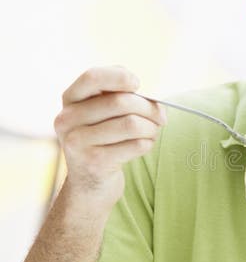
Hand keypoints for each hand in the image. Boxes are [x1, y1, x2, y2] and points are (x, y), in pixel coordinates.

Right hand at [54, 66, 165, 208]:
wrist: (89, 184)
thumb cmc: (104, 140)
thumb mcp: (103, 114)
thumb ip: (120, 96)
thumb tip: (152, 98)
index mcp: (70, 99)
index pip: (92, 77)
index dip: (119, 77)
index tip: (137, 84)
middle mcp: (67, 119)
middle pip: (120, 102)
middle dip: (149, 108)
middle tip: (161, 116)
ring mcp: (77, 142)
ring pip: (131, 124)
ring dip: (151, 128)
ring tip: (152, 132)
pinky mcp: (93, 162)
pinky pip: (135, 145)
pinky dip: (147, 144)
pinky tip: (143, 146)